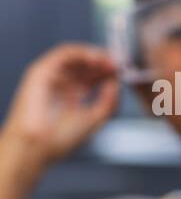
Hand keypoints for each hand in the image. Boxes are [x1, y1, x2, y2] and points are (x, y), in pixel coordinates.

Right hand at [1, 44, 118, 168]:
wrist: (37, 146)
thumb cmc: (60, 139)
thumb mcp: (95, 119)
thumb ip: (109, 101)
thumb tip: (116, 82)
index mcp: (73, 96)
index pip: (94, 77)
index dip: (110, 73)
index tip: (126, 72)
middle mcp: (62, 84)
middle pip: (86, 65)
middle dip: (106, 62)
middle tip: (122, 63)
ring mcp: (52, 76)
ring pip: (76, 56)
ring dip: (96, 55)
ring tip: (111, 61)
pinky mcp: (42, 71)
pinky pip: (63, 53)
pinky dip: (81, 52)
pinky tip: (96, 59)